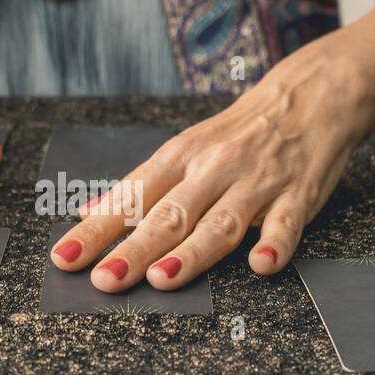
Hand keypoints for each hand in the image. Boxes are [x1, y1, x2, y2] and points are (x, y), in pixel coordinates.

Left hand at [50, 41, 371, 290]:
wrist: (310, 95)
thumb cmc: (238, 131)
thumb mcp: (185, 148)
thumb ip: (141, 186)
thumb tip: (88, 211)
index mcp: (179, 157)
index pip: (130, 197)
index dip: (95, 229)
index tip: (65, 258)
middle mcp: (213, 169)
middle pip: (168, 215)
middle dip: (134, 249)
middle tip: (104, 280)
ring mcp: (256, 183)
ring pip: (220, 223)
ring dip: (191, 253)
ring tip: (162, 279)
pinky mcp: (297, 196)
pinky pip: (286, 224)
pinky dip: (275, 244)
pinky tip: (260, 265)